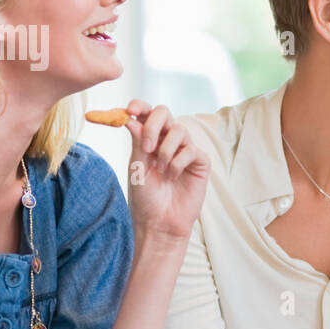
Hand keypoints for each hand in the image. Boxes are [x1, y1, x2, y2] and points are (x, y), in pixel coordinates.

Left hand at [123, 99, 210, 243]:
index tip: (129, 110)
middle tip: (146, 147)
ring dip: (166, 150)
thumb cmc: (145, 197)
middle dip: (154, 125)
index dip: (139, 106)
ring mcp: (185, 150)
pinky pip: (191, 150)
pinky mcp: (199, 162)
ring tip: (161, 170)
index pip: (146, 114)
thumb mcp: (136, 165)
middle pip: (165, 113)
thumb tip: (132, 117)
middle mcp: (167, 141)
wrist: (159, 222)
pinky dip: (178, 162)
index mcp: (149, 139)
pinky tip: (173, 176)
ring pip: (179, 130)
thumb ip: (137, 140)